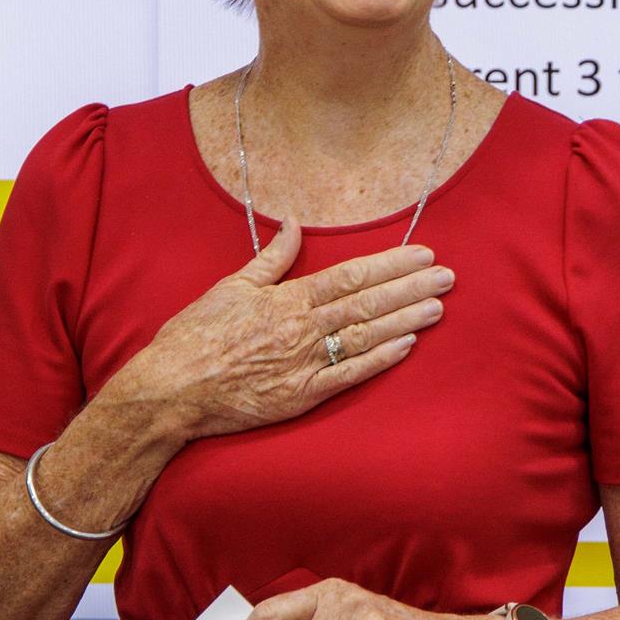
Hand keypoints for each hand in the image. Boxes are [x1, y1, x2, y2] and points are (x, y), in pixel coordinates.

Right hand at [97, 218, 453, 442]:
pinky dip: (380, 360)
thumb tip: (295, 224)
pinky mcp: (302, 395)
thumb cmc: (195, 336)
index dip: (390, 264)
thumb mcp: (230, 286)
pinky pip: (350, 376)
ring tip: (437, 307)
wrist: (172, 388)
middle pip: (367, 303)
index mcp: (286, 299)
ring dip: (405, 321)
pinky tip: (406, 347)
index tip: (422, 254)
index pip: (350, 276)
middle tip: (447, 277)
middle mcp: (302, 329)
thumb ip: (271, 258)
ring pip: (366, 337)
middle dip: (411, 288)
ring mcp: (305, 364)